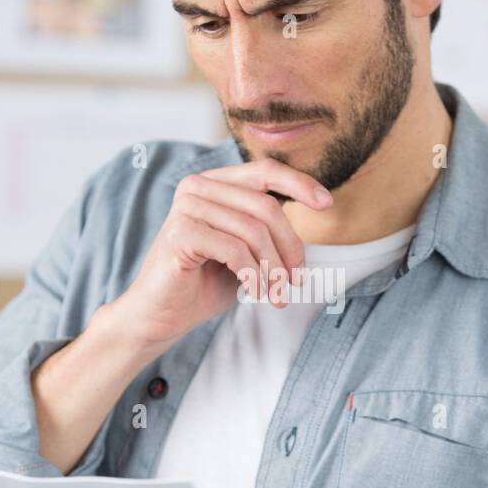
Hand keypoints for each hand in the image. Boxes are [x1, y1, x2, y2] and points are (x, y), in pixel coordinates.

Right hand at [114, 158, 332, 349]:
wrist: (161, 315)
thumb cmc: (205, 283)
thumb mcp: (247, 249)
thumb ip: (268, 226)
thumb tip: (317, 206)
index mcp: (214, 183)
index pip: (265, 171)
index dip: (300, 184)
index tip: (327, 204)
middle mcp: (197, 186)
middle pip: (266, 206)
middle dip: (290, 248)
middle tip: (296, 282)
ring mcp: (186, 207)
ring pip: (253, 231)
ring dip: (273, 269)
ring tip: (277, 295)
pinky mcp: (180, 233)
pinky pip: (235, 250)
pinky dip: (252, 275)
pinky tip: (255, 293)